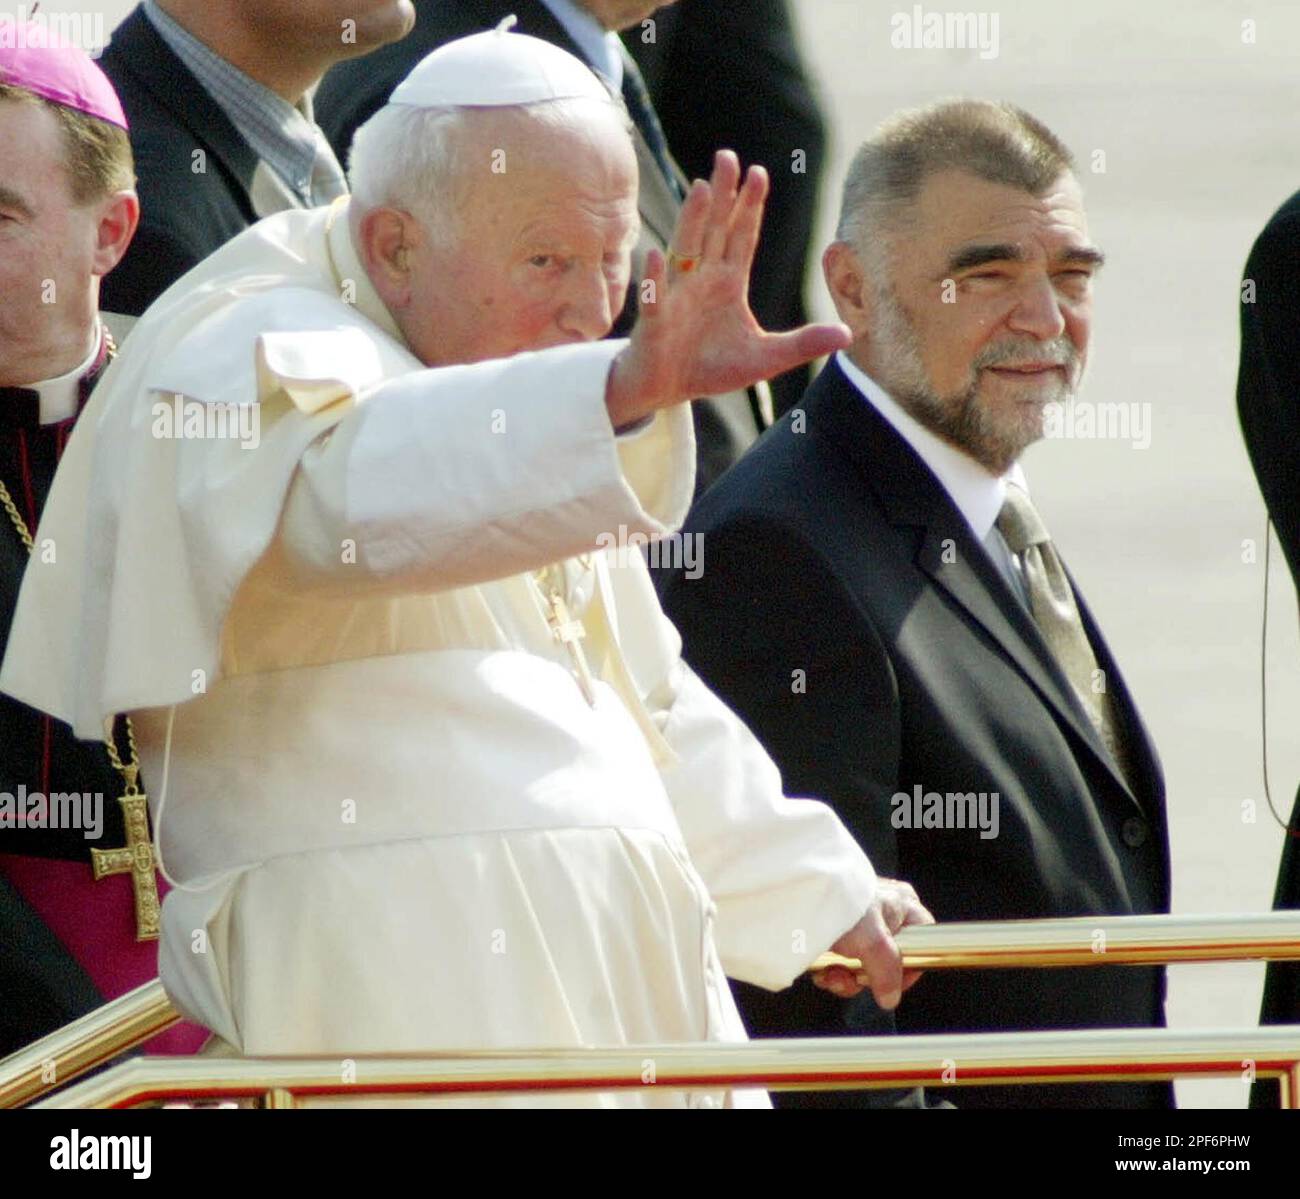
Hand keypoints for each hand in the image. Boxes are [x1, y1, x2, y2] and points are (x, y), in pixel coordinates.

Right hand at [605, 149, 850, 427]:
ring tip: (700, 188)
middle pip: (714, 230)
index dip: (749, 206)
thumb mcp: (766, 359)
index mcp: (727, 283)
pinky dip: (656, 280)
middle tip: (727, 157)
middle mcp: (701, 280)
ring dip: (692, 220)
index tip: (758, 173)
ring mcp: (676, 297)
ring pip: (685, 251)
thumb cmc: (711, 369)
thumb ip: (803, 344)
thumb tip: (848, 335)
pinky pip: (655, 298)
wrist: (667, 389)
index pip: (741, 237)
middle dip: (721, 196)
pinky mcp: (656, 322)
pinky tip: (658, 257)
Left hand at [811, 878, 933, 1009]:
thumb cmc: (842, 901)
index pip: (923, 944)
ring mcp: (861, 924)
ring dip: (846, 978)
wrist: (799, 892)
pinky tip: (822, 971)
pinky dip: (832, 972)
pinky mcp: (838, 933)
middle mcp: (886, 914)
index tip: (891, 984)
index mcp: (905, 907)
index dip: (908, 969)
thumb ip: (888, 972)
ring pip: (864, 966)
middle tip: (854, 976)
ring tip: (832, 974)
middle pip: (890, 962)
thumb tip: (890, 998)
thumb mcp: (873, 940)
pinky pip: (843, 962)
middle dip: (868, 977)